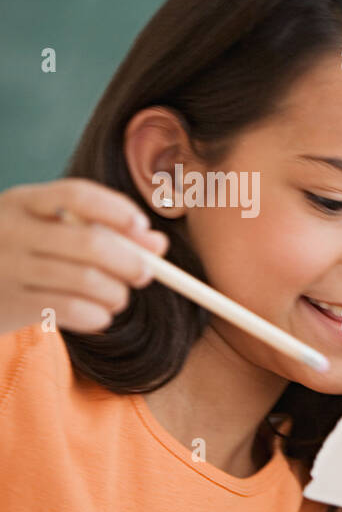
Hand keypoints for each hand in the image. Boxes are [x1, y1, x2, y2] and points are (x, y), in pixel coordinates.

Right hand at [0, 179, 167, 335]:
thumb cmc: (22, 253)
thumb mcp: (50, 230)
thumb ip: (104, 232)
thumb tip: (157, 243)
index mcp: (23, 202)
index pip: (78, 195)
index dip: (118, 210)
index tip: (143, 226)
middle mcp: (11, 230)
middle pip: (90, 243)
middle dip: (130, 262)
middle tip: (145, 274)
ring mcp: (8, 268)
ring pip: (87, 281)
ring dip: (116, 293)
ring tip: (117, 297)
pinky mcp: (11, 303)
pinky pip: (73, 310)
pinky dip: (98, 316)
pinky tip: (98, 315)